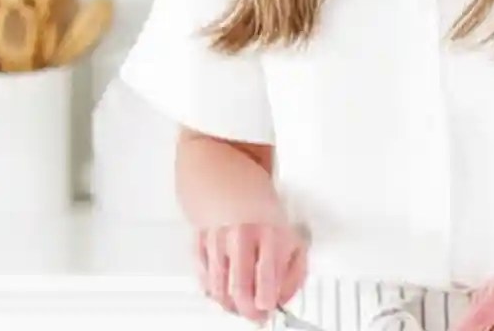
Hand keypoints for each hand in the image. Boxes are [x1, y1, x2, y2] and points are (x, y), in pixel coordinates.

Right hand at [194, 222, 308, 323]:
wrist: (229, 177)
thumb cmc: (262, 211)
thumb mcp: (291, 235)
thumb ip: (294, 270)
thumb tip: (285, 298)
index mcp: (269, 234)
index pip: (266, 279)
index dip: (267, 302)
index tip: (269, 309)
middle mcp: (241, 236)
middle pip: (240, 288)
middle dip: (248, 310)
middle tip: (255, 316)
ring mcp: (217, 239)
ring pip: (218, 288)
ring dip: (229, 305)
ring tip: (239, 306)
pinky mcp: (198, 241)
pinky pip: (202, 277)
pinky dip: (212, 290)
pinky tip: (223, 291)